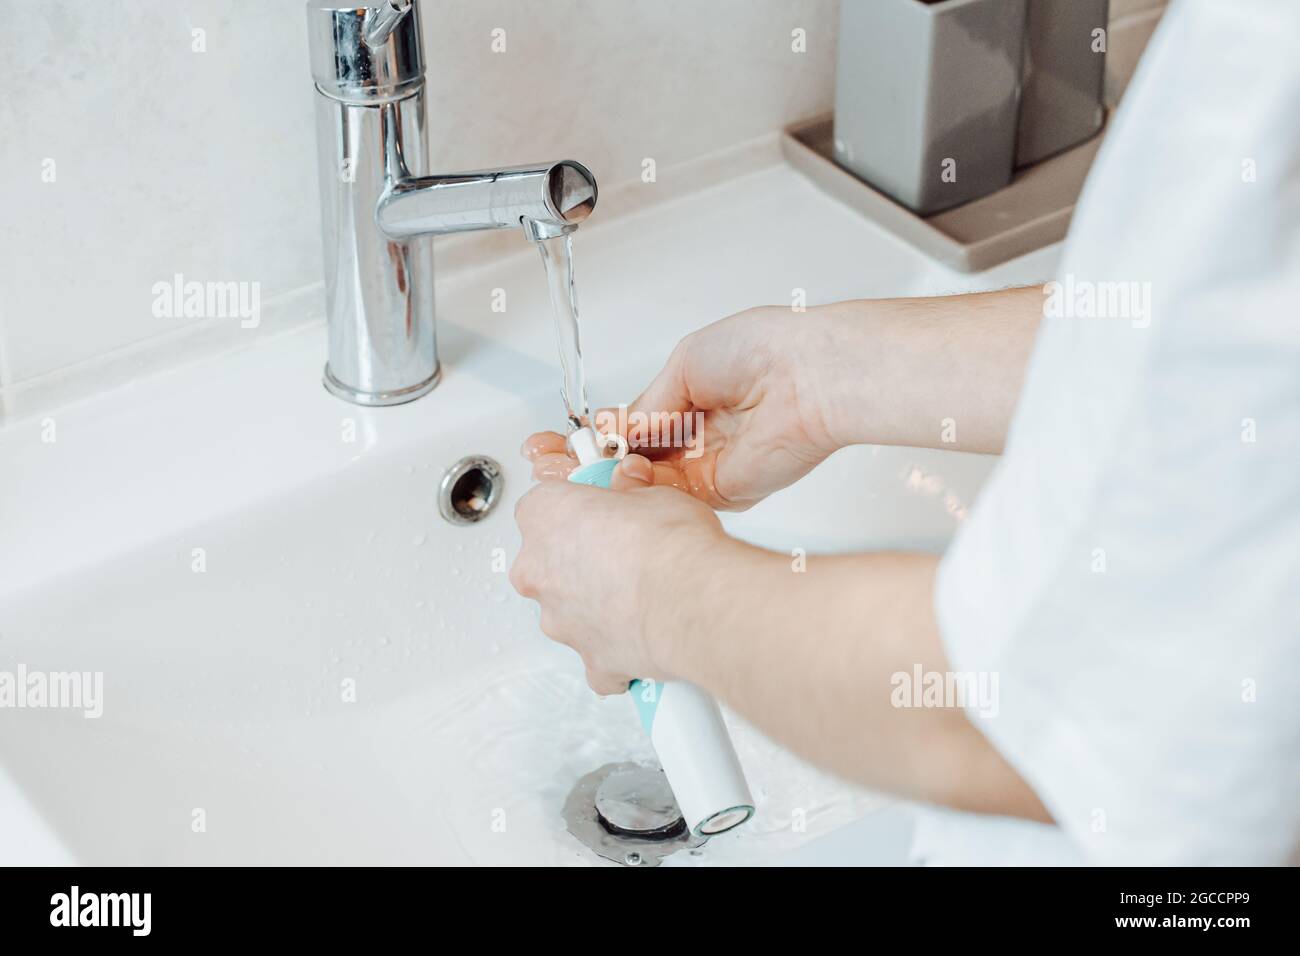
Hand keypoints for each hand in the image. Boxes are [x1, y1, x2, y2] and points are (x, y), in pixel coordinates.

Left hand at [510, 464, 726, 693]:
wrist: (691, 599)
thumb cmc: (669, 542)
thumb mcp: (655, 494)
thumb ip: (632, 494)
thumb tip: (632, 486)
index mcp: (545, 517)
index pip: (544, 507)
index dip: (577, 509)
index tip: (600, 511)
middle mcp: (539, 571)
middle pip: (548, 563)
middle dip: (579, 561)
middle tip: (622, 554)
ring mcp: (559, 620)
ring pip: (568, 611)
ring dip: (595, 605)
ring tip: (640, 597)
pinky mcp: (589, 658)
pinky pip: (596, 656)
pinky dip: (615, 650)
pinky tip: (642, 639)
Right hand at [524, 305, 859, 509]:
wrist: (806, 373)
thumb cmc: (762, 350)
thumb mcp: (682, 365)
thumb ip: (646, 406)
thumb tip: (615, 430)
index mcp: (690, 401)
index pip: (631, 429)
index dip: (594, 437)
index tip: (558, 442)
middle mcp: (698, 438)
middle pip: (632, 461)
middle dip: (588, 463)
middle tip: (549, 462)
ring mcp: (708, 468)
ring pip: (645, 484)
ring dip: (605, 478)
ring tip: (567, 470)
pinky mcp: (722, 492)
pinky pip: (671, 499)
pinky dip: (638, 492)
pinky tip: (612, 476)